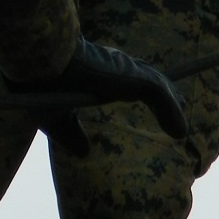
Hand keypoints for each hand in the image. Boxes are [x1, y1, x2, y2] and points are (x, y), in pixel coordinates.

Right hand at [7, 36, 188, 155]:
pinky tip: (179, 132)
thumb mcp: (56, 119)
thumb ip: (71, 135)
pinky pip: (160, 96)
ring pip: (157, 86)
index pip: (127, 76)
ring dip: (171, 105)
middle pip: (148, 77)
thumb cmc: (40, 85)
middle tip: (178, 108)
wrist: (37, 64)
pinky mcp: (133, 78)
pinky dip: (171, 112)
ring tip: (181, 126)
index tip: (154, 100)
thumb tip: (84, 153)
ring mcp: (125, 70)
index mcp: (96, 71)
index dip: (143, 87)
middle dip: (165, 93)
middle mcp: (114, 65)